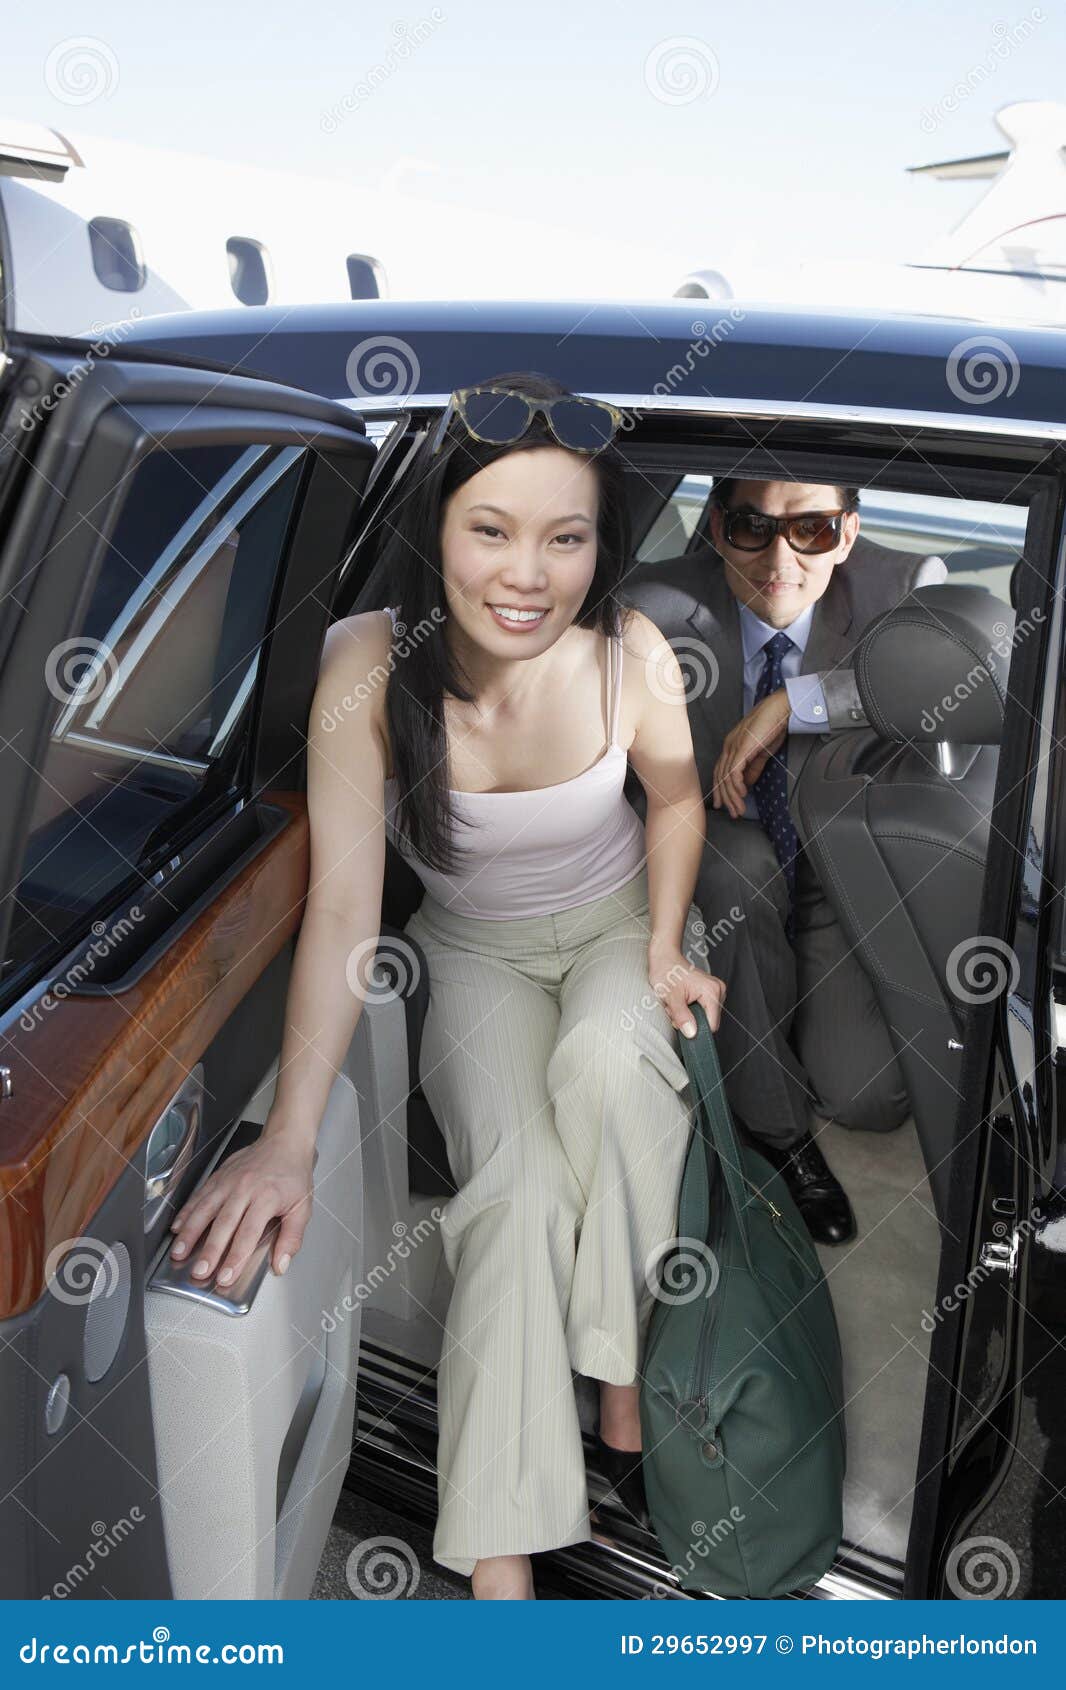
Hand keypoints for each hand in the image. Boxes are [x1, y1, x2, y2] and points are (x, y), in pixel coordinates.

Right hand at [168, 1129, 314, 1285]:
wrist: (285, 1141)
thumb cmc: (293, 1175)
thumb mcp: (303, 1207)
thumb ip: (292, 1238)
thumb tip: (280, 1265)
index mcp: (267, 1197)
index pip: (248, 1233)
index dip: (236, 1257)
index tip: (226, 1277)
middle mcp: (245, 1188)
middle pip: (223, 1224)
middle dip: (209, 1250)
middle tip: (199, 1271)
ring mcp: (229, 1181)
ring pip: (205, 1209)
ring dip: (190, 1233)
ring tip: (179, 1252)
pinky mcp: (219, 1176)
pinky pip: (199, 1196)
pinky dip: (187, 1212)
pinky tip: (177, 1227)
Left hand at [648, 944, 725, 1037]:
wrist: (664, 958)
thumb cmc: (667, 971)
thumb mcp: (671, 997)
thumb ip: (682, 1017)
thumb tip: (691, 1033)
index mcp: (712, 991)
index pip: (712, 1024)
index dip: (696, 1028)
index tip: (681, 1021)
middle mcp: (718, 990)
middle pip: (708, 1020)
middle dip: (689, 1019)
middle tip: (675, 1007)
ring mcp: (715, 990)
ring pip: (704, 1016)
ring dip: (688, 1014)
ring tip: (678, 1002)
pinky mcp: (709, 992)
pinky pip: (702, 1009)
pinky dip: (690, 1009)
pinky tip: (682, 1000)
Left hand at [712, 690, 790, 819]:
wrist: (780, 709)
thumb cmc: (772, 726)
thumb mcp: (762, 752)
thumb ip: (753, 768)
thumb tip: (748, 784)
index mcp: (731, 746)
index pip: (720, 772)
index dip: (721, 790)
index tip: (724, 805)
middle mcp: (728, 746)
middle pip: (720, 777)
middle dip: (726, 798)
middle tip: (733, 813)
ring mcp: (733, 746)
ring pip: (726, 777)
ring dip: (733, 796)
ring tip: (739, 809)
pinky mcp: (742, 747)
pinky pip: (734, 771)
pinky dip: (737, 785)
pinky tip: (743, 794)